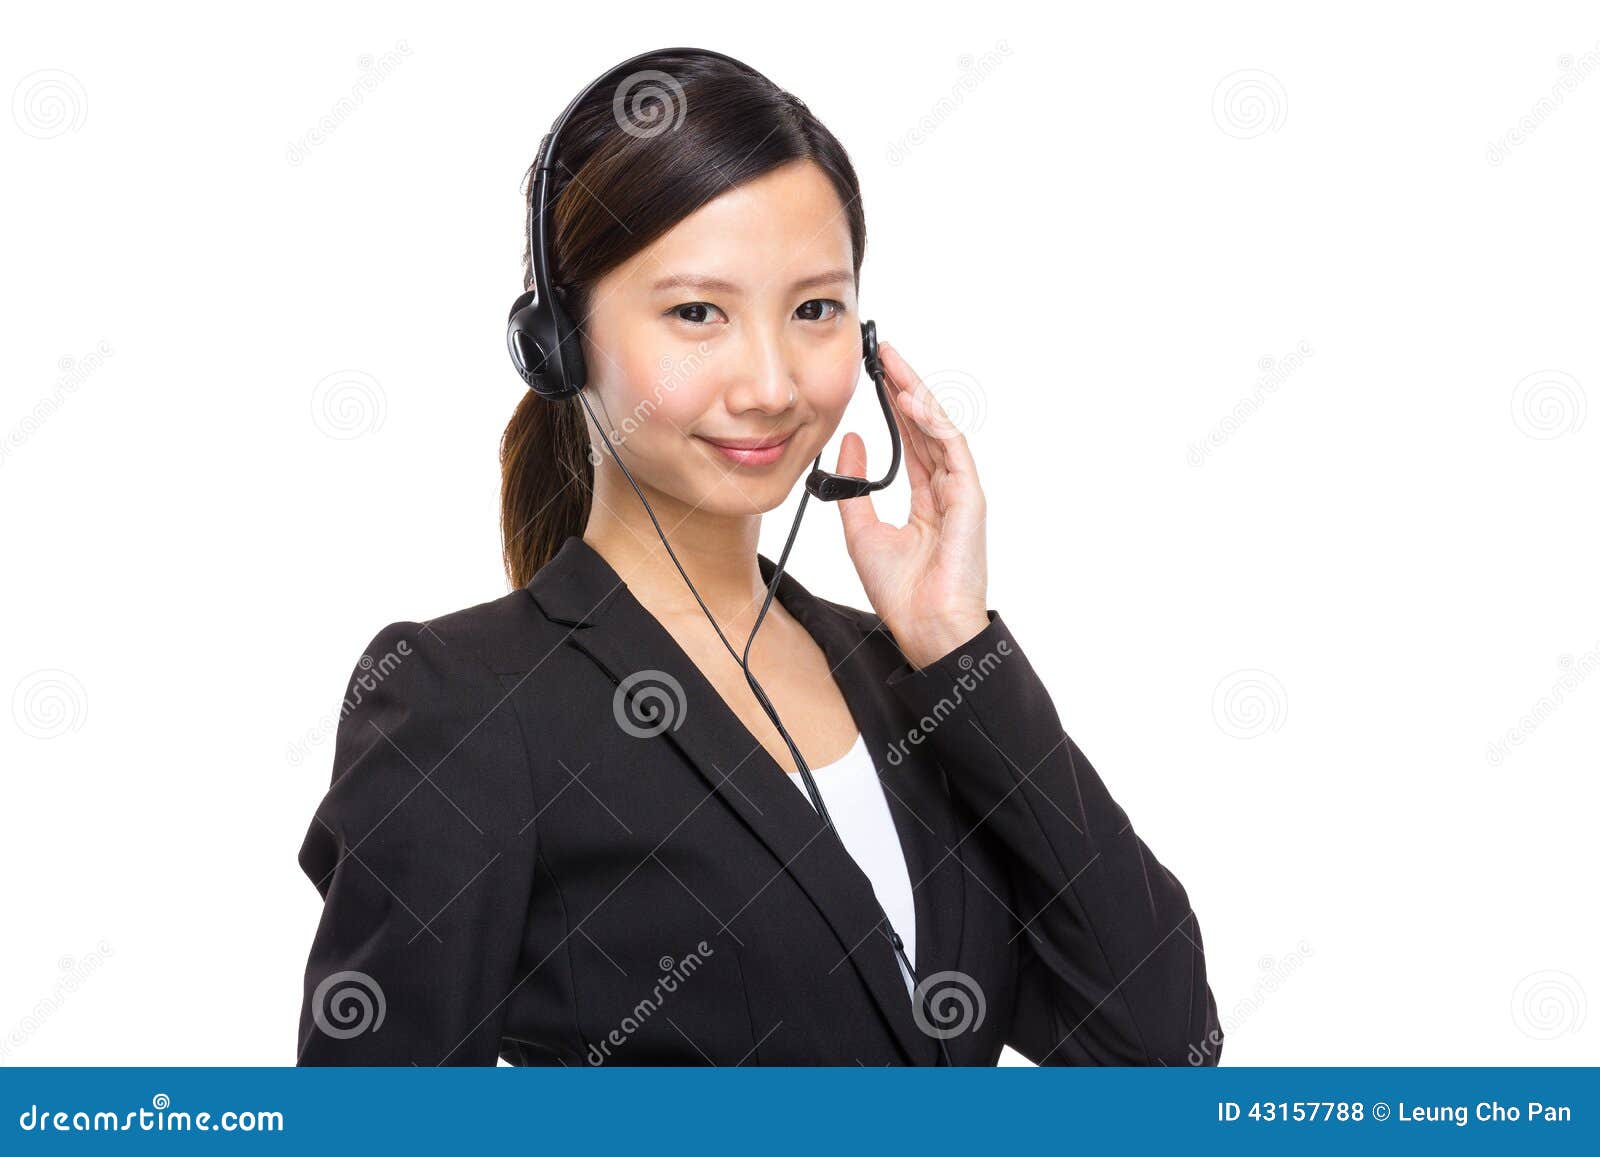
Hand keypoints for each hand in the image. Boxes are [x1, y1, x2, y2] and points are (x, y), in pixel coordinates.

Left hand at [834, 339, 988, 669]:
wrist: (924, 629)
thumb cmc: (901, 593)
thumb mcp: (860, 532)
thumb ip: (854, 487)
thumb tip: (850, 444)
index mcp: (924, 497)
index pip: (910, 439)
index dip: (894, 406)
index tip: (875, 374)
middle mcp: (945, 489)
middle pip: (926, 426)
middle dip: (905, 386)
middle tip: (884, 352)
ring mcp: (960, 492)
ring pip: (940, 430)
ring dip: (918, 395)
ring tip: (894, 365)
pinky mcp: (970, 500)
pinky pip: (953, 451)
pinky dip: (933, 425)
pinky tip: (911, 403)